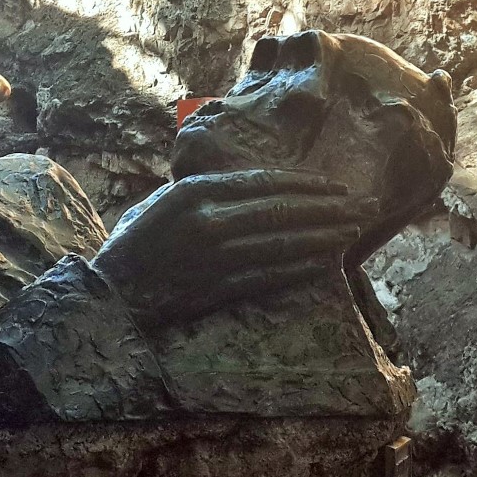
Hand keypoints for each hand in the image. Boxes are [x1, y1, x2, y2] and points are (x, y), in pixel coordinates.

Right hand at [90, 169, 377, 329]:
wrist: (111, 293)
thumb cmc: (135, 244)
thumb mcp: (164, 202)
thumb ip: (206, 191)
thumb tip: (251, 186)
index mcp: (195, 192)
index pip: (265, 182)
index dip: (307, 183)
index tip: (337, 185)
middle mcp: (209, 221)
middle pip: (283, 211)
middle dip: (330, 208)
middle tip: (364, 207)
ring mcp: (216, 257)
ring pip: (283, 243)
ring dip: (324, 237)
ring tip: (354, 231)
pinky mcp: (218, 289)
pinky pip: (269, 276)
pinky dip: (299, 269)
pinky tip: (325, 263)